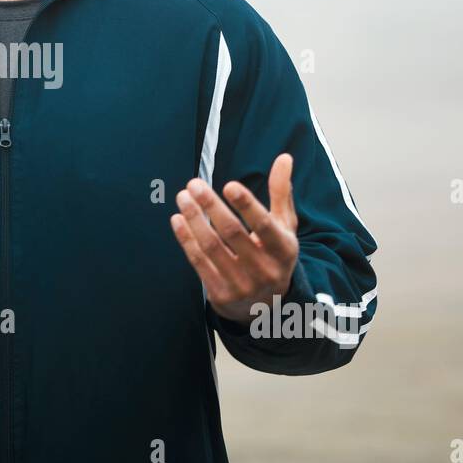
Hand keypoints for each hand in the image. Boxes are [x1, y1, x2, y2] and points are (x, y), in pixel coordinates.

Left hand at [170, 153, 299, 324]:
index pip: (264, 225)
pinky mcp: (220, 294)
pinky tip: (178, 219)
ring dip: (194, 219)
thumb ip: (281, 192)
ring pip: (212, 247)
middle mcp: (264, 270)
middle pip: (232, 233)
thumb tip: (284, 157)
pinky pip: (199, 262)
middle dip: (211, 206)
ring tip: (183, 197)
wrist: (265, 306)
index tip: (228, 185)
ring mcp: (241, 284)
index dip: (246, 206)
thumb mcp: (284, 227)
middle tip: (194, 184)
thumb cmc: (273, 254)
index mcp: (283, 250)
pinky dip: (187, 239)